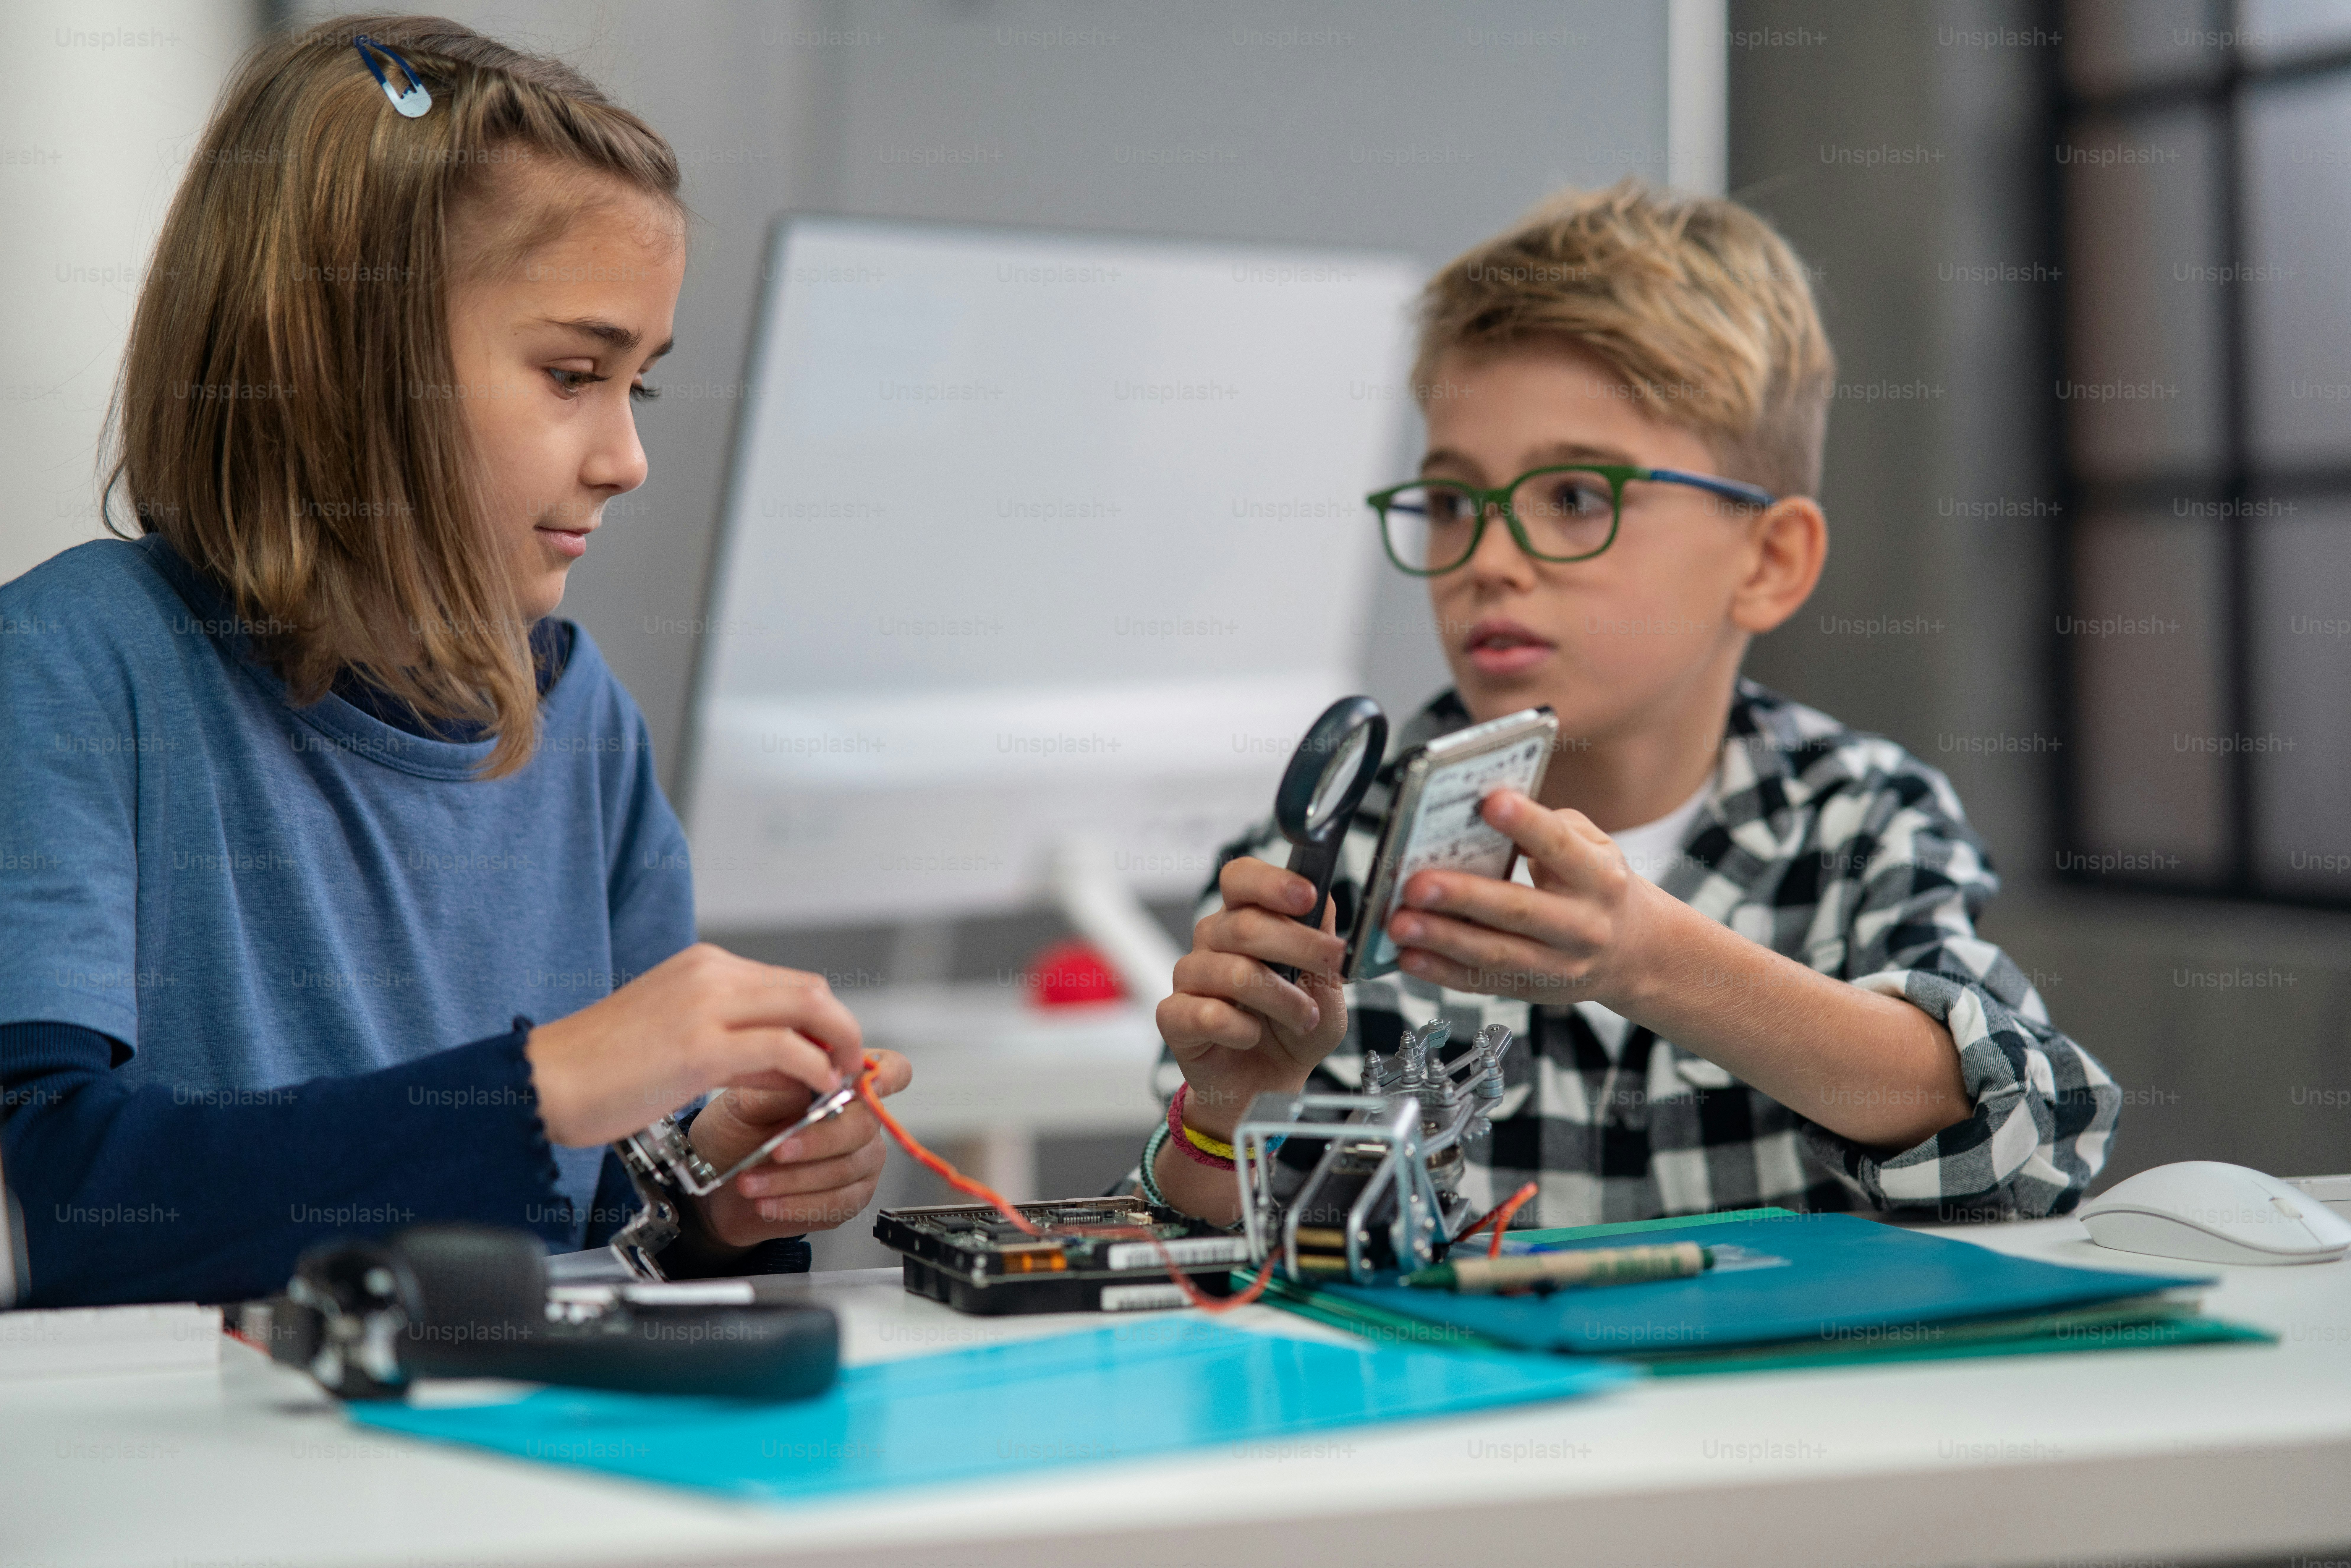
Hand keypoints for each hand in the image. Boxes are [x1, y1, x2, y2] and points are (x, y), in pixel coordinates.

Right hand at [522, 943, 864, 1146]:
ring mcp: (705, 1005)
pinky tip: (816, 1093)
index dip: (825, 1020)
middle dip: (842, 1030)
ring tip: (837, 1085)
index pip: (790, 982)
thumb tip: (791, 1064)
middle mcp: (709, 973)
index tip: (834, 1055)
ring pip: (807, 1008)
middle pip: (810, 989)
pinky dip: (813, 1070)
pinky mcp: (700, 1045)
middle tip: (849, 1069)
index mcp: (703, 966)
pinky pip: (783, 1049)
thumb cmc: (601, 1070)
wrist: (541, 1082)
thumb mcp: (680, 1040)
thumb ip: (738, 1046)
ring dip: (837, 1048)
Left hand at [688, 1049, 912, 1243]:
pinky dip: (798, 1204)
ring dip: (794, 1179)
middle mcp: (858, 1118)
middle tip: (776, 1150)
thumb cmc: (734, 1134)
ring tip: (751, 1183)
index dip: (887, 1075)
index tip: (863, 1086)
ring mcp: (860, 1159)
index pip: (888, 1069)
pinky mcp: (851, 1197)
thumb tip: (811, 1075)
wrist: (718, 1185)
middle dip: (817, 1141)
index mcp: (839, 1082)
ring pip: (846, 1168)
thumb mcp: (742, 1103)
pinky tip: (769, 1203)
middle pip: (864, 1126)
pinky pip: (837, 1202)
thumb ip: (779, 1088)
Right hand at [1154, 857, 1348, 1139]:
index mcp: (1244, 921)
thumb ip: (1325, 948)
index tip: (1308, 896)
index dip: (1272, 882)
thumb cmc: (1293, 1032)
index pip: (1241, 878)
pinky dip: (1240, 1028)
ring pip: (1233, 971)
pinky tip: (1252, 1036)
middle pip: (1244, 925)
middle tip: (1331, 964)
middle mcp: (1212, 942)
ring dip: (1282, 998)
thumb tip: (1327, 902)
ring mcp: (1189, 978)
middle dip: (1299, 944)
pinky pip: (1206, 1013)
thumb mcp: (1327, 990)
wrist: (1268, 1085)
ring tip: (1305, 1018)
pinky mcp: (1174, 1017)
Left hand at [1384, 789, 1666, 1010]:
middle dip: (1464, 896)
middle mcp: (1582, 924)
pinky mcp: (1533, 991)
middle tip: (1416, 883)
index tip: (1490, 803)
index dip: (1527, 825)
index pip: (1560, 846)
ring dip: (1442, 939)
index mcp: (1599, 876)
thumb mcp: (1593, 847)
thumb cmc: (1597, 883)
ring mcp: (1559, 964)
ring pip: (1496, 954)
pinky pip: (1483, 983)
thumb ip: (1547, 829)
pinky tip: (1408, 957)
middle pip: (1519, 910)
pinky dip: (1441, 972)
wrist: (1635, 951)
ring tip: (1398, 923)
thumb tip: (1481, 818)